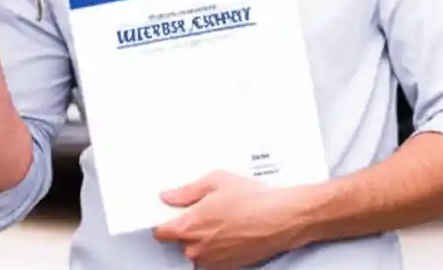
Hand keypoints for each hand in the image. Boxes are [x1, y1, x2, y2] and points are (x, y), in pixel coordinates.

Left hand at [153, 171, 304, 269]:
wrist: (283, 218)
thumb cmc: (253, 199)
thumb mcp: (216, 181)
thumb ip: (186, 191)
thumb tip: (169, 196)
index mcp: (189, 227)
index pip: (160, 231)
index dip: (163, 221)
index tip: (169, 214)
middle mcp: (197, 249)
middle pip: (179, 241)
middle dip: (187, 227)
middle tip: (204, 211)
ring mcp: (213, 261)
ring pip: (196, 251)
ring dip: (202, 239)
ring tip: (222, 220)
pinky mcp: (228, 267)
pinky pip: (212, 259)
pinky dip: (217, 247)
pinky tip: (231, 231)